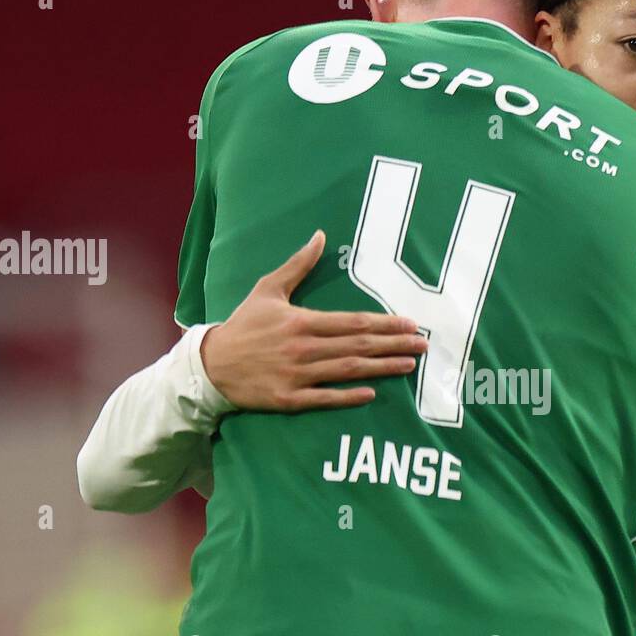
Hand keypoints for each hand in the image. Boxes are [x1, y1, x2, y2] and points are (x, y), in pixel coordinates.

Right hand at [200, 230, 426, 411]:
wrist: (211, 365)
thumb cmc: (243, 325)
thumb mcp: (267, 289)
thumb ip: (297, 265)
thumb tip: (320, 236)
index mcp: (301, 321)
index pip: (353, 323)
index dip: (385, 324)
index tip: (411, 324)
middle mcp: (303, 348)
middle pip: (358, 347)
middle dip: (394, 345)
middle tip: (424, 345)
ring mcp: (297, 375)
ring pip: (348, 371)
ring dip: (382, 368)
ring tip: (409, 365)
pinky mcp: (289, 399)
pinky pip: (324, 398)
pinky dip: (348, 396)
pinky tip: (372, 393)